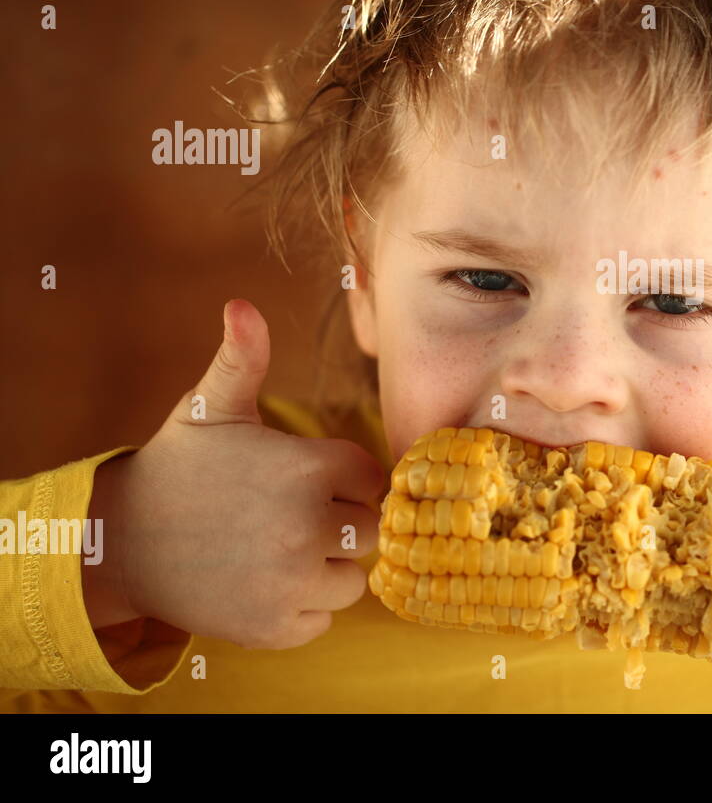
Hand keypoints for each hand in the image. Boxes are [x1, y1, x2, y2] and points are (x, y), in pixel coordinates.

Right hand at [83, 299, 387, 648]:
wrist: (121, 543)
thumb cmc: (177, 468)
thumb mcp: (210, 408)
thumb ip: (243, 358)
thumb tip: (242, 305)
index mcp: (308, 469)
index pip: (371, 478)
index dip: (342, 479)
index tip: (304, 480)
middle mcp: (307, 528)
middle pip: (368, 529)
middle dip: (339, 522)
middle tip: (289, 517)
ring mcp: (291, 583)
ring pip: (352, 578)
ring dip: (326, 567)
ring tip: (277, 549)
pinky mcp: (276, 627)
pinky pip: (323, 618)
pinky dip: (302, 607)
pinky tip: (264, 583)